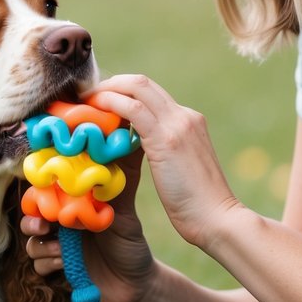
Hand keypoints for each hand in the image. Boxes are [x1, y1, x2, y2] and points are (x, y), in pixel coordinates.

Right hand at [21, 147, 156, 301]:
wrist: (136, 286)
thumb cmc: (130, 243)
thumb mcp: (125, 207)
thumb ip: (123, 174)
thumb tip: (130, 136)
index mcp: (73, 204)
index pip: (47, 189)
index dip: (41, 187)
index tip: (44, 186)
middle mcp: (60, 223)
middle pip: (31, 213)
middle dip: (32, 217)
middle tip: (43, 223)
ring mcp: (56, 246)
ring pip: (30, 240)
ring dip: (41, 244)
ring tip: (62, 248)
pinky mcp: (55, 269)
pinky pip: (37, 263)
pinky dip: (48, 262)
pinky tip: (65, 263)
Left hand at [91, 75, 239, 251]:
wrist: (216, 218)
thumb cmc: (196, 203)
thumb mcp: (178, 166)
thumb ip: (162, 148)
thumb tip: (134, 144)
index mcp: (189, 121)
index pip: (151, 93)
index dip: (123, 91)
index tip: (100, 101)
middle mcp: (185, 115)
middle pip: (142, 83)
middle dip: (111, 84)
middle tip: (86, 97)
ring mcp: (178, 123)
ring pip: (136, 88)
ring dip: (106, 90)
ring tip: (84, 101)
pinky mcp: (166, 138)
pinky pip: (133, 109)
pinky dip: (110, 104)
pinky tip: (94, 112)